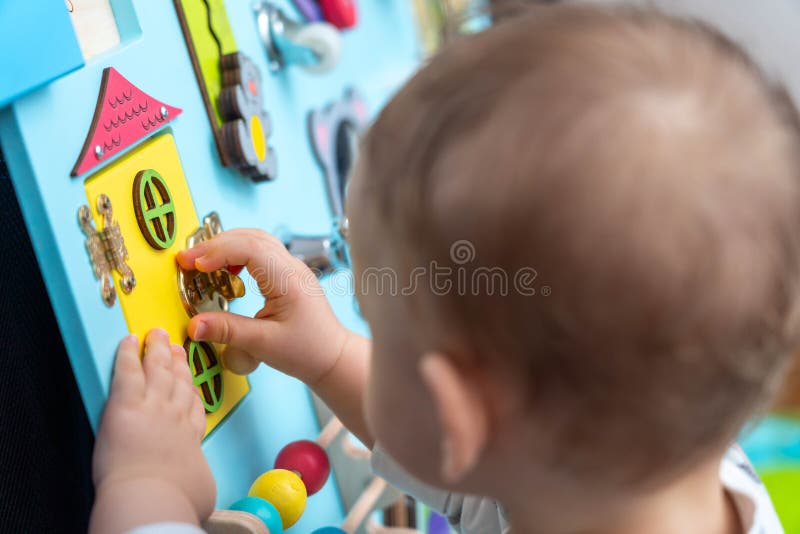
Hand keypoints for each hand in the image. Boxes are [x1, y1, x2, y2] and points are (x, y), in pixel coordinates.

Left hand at [90, 330, 214, 532]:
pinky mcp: (126, 404)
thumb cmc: (175, 500)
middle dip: (178, 361)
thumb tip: (195, 482)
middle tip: (177, 347)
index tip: (190, 378)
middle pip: (179, 380)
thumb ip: (194, 477)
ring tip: (158, 336)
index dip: (191, 387)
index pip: (193, 404)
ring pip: (157, 369)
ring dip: (157, 350)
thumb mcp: (197, 490)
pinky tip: (129, 341)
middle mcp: (174, 415)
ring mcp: (153, 406)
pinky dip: (128, 353)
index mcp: (190, 436)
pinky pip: (128, 370)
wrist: (152, 498)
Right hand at [176, 229, 350, 385]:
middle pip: (251, 237)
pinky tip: (226, 268)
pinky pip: (261, 251)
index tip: (193, 264)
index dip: (219, 251)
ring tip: (201, 260)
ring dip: (227, 244)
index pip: (251, 248)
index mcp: (289, 280)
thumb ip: (227, 331)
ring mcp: (292, 268)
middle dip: (215, 244)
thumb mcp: (263, 344)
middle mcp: (292, 268)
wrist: (333, 357)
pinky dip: (239, 252)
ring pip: (257, 240)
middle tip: (186, 259)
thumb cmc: (307, 351)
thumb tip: (193, 324)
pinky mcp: (288, 275)